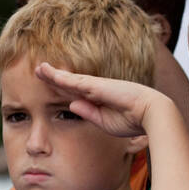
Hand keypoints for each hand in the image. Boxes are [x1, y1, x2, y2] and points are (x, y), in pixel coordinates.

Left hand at [35, 62, 154, 137]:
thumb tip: (71, 104)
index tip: (48, 85)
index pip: (74, 93)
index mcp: (97, 100)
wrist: (150, 114)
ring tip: (38, 68)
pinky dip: (61, 77)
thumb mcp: (104, 122)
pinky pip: (74, 81)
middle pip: (68, 83)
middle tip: (38, 70)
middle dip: (52, 77)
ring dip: (52, 73)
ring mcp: (95, 86)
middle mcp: (95, 90)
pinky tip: (49, 73)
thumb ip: (88, 113)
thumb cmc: (132, 120)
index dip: (60, 89)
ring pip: (68, 79)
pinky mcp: (97, 86)